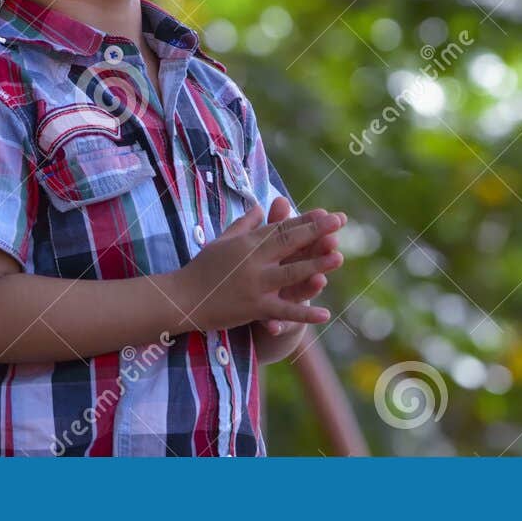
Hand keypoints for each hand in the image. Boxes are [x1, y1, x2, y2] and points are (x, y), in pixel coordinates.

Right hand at [170, 203, 345, 333]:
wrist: (182, 298)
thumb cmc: (201, 268)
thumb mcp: (222, 241)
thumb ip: (245, 225)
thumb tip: (261, 206)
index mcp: (248, 242)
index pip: (281, 227)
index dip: (305, 219)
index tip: (326, 212)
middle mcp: (253, 260)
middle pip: (290, 243)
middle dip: (317, 231)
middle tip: (340, 221)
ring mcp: (255, 284)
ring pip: (291, 273)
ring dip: (316, 264)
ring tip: (339, 256)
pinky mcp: (254, 308)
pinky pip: (284, 311)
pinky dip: (305, 313)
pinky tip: (325, 314)